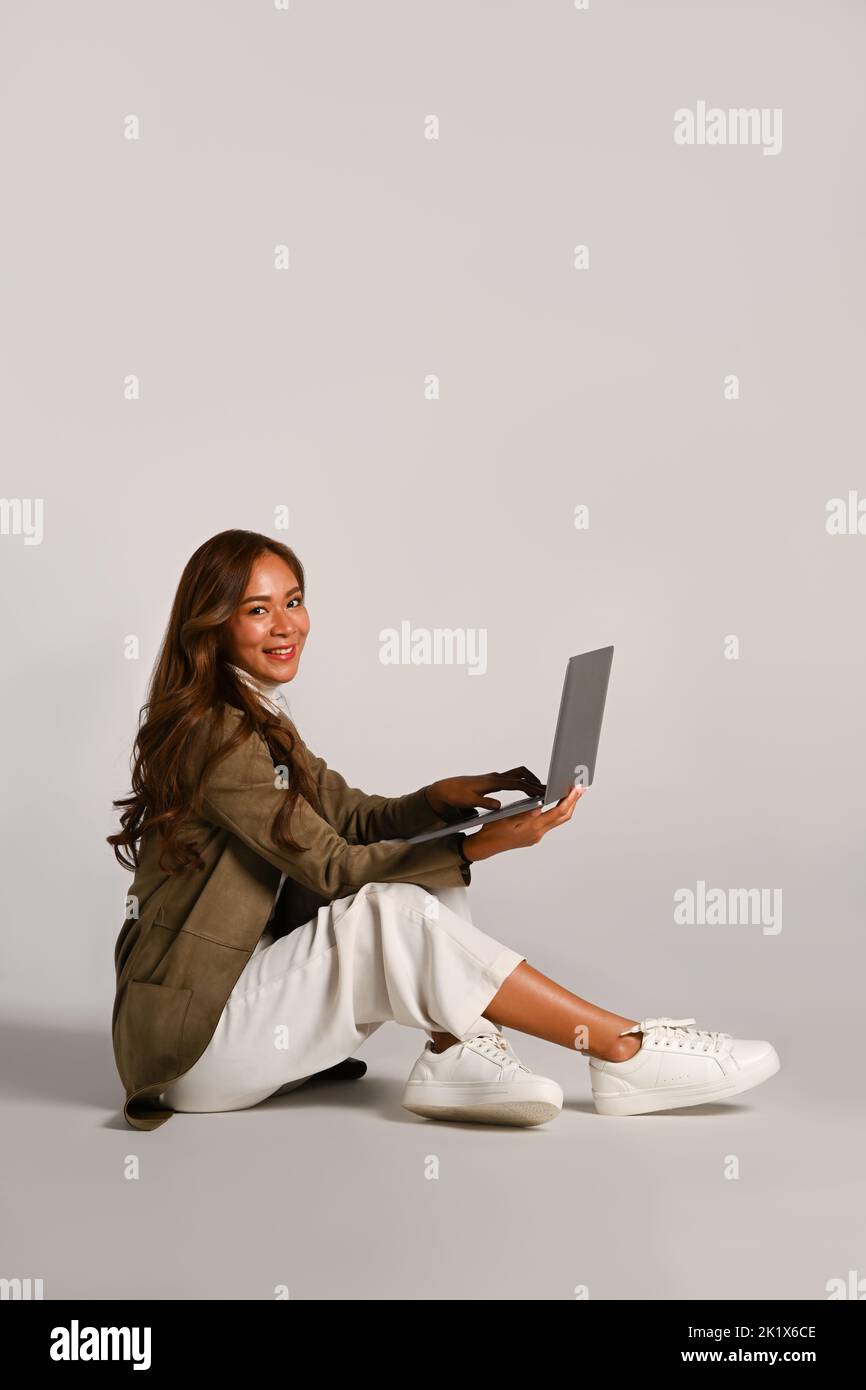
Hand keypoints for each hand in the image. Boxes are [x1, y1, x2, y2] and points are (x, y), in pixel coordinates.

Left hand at [425, 767, 545, 817]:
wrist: (447, 788)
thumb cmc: (458, 794)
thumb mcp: (470, 801)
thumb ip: (485, 803)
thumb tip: (498, 806)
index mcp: (492, 782)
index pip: (516, 784)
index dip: (530, 788)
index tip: (542, 792)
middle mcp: (496, 777)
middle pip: (521, 774)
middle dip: (536, 781)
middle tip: (549, 789)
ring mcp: (496, 778)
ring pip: (519, 774)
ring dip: (531, 780)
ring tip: (542, 790)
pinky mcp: (494, 781)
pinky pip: (514, 779)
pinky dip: (523, 783)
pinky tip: (528, 791)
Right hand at [462, 785, 585, 861]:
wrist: (485, 845)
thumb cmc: (492, 831)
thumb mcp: (507, 818)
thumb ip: (525, 813)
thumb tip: (540, 807)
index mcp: (533, 828)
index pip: (557, 812)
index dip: (569, 799)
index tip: (577, 788)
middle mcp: (538, 833)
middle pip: (563, 817)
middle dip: (573, 801)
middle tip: (581, 788)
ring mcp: (537, 835)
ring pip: (558, 819)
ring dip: (566, 806)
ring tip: (572, 792)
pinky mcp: (534, 835)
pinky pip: (550, 821)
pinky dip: (556, 810)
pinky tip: (556, 802)